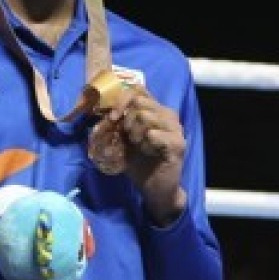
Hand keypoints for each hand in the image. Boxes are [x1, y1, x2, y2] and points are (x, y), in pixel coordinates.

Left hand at [108, 84, 187, 225]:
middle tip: (128, 138)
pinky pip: (154, 134)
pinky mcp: (178, 144)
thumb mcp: (124, 140)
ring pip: (145, 116)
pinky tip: (149, 153)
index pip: (138, 89)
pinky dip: (145, 144)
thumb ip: (117, 125)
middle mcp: (168, 115)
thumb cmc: (140, 164)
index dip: (121, 99)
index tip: (112, 117)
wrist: (156, 190)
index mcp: (156, 111)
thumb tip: (100, 113)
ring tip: (139, 146)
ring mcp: (175, 129)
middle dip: (127, 120)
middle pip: (140, 101)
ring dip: (135, 133)